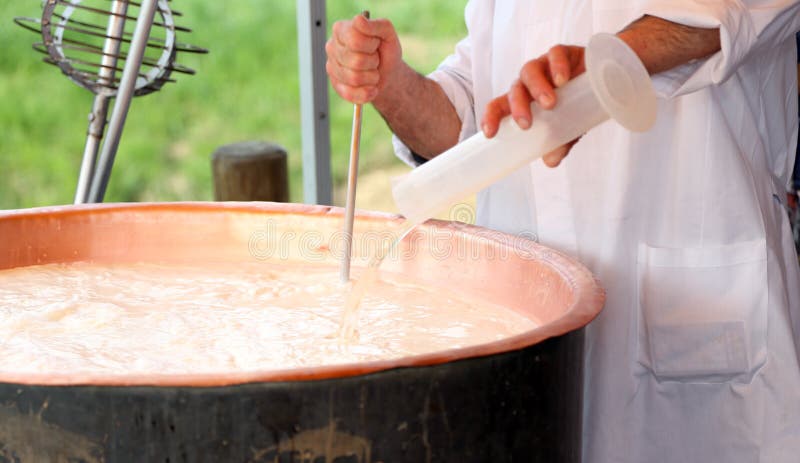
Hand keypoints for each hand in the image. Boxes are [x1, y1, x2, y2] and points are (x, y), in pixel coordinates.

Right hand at [325, 14, 402, 103]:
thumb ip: (375, 25)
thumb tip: (358, 20)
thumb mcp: (387, 34)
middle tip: (374, 59)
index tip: (375, 43)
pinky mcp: (336, 86)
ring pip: (354, 79)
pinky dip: (367, 93)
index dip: (371, 45)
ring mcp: (332, 67)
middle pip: (356, 61)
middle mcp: (332, 47)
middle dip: (373, 62)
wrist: (388, 74)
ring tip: (372, 72)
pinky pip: (351, 94)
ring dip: (372, 78)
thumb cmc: (385, 51)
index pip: (355, 40)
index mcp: (341, 30)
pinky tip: (371, 87)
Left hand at [481, 45, 585, 166]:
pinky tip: (562, 79)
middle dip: (517, 107)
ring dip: (536, 87)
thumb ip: (560, 143)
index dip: (491, 118)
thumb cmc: (578, 106)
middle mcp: (529, 82)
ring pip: (530, 71)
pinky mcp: (564, 53)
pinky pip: (555, 54)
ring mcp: (545, 65)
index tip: (490, 134)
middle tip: (526, 124)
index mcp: (523, 100)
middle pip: (514, 90)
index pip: (499, 106)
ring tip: (550, 103)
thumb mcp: (570, 128)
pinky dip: (557, 65)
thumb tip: (551, 161)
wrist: (606, 80)